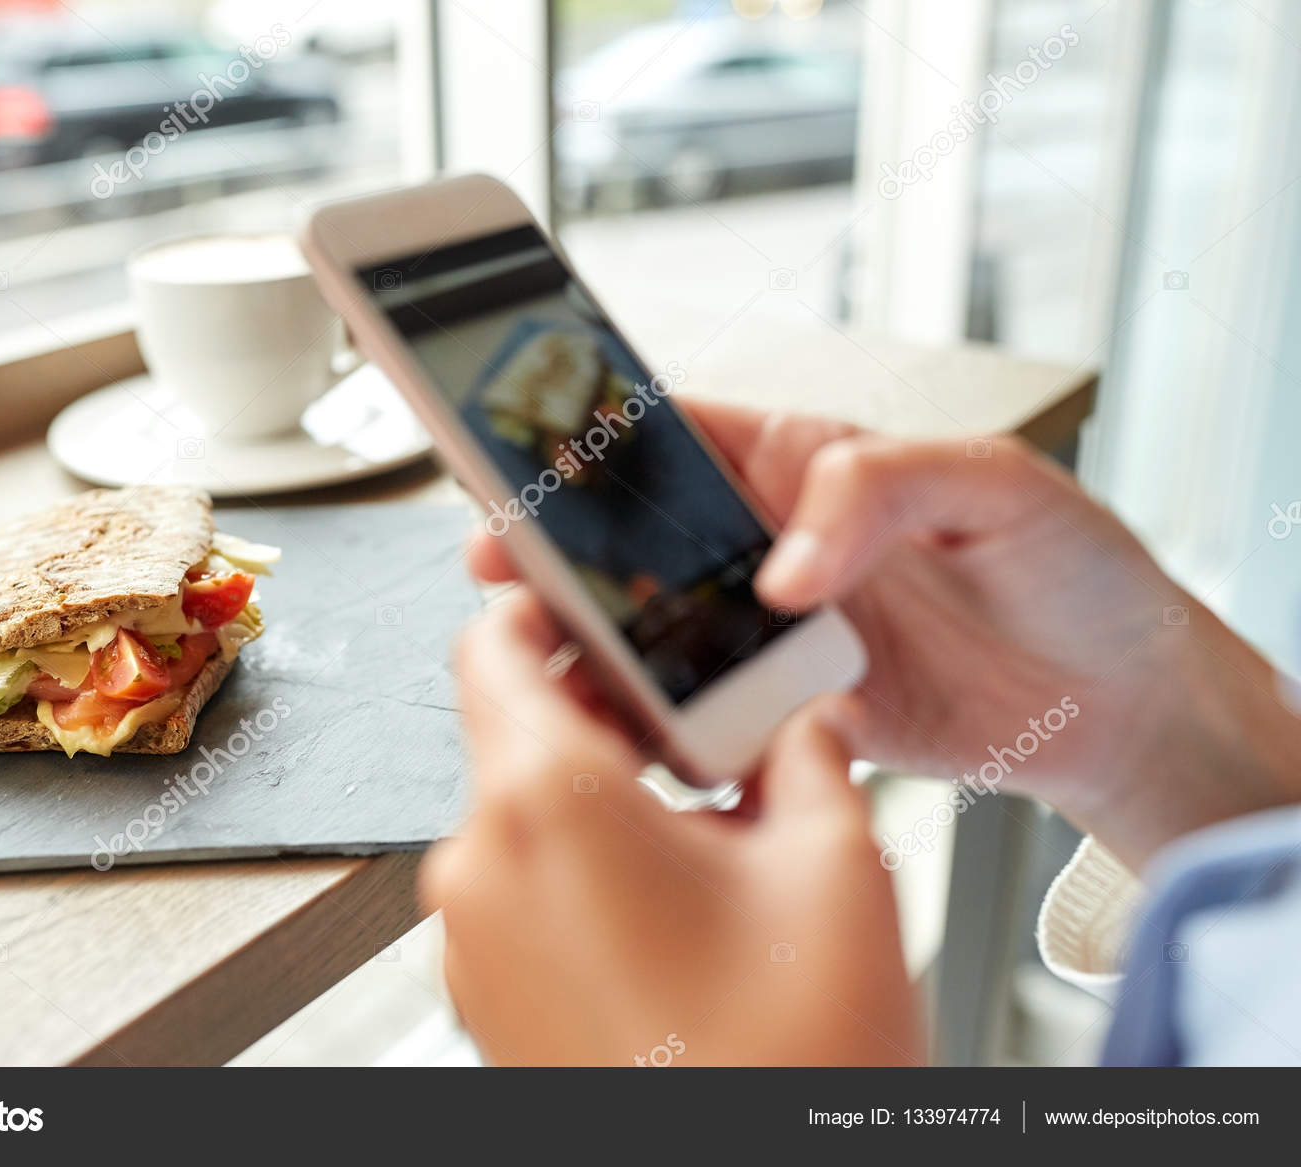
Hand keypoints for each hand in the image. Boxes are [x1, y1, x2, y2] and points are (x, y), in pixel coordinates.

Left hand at [423, 591, 918, 1065]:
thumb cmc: (789, 1058)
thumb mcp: (836, 865)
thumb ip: (807, 749)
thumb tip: (794, 706)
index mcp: (546, 798)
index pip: (491, 641)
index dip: (542, 602)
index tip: (593, 593)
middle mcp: (481, 861)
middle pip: (511, 724)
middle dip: (600, 700)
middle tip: (695, 701)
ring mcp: (471, 936)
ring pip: (520, 806)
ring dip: (599, 783)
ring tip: (708, 802)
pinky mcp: (485, 992)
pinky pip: (520, 882)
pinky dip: (580, 858)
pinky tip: (677, 885)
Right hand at [469, 404, 1300, 867]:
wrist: (1122, 706)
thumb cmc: (1075, 570)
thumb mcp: (995, 486)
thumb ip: (878, 490)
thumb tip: (782, 567)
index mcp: (804, 463)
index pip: (673, 433)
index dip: (590, 438)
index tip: (523, 453)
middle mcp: (772, 545)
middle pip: (636, 537)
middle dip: (559, 548)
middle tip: (500, 563)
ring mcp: (774, 633)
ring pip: (653, 629)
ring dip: (593, 643)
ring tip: (540, 654)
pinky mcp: (788, 713)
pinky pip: (702, 715)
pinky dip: (658, 726)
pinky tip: (624, 730)